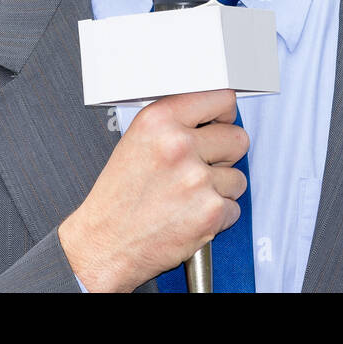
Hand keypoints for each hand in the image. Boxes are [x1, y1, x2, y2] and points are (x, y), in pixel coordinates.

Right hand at [58, 89, 247, 291]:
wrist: (104, 244)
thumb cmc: (118, 198)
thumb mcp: (137, 141)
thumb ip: (175, 123)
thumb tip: (214, 115)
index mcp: (159, 120)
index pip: (221, 99)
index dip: (224, 115)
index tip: (221, 125)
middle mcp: (178, 145)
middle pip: (238, 138)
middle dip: (226, 156)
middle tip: (201, 169)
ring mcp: (196, 179)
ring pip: (238, 177)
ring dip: (220, 190)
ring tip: (188, 197)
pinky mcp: (209, 211)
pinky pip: (234, 208)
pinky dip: (217, 217)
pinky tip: (189, 216)